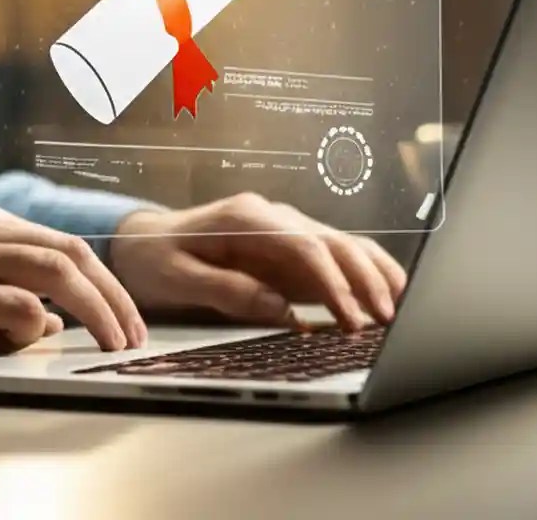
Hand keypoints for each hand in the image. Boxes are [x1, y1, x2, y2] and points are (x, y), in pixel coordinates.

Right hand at [0, 203, 145, 359]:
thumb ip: (0, 294)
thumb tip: (49, 324)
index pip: (63, 245)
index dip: (103, 281)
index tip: (124, 315)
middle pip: (72, 253)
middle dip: (114, 296)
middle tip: (133, 334)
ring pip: (56, 272)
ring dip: (96, 310)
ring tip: (111, 343)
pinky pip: (16, 305)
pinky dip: (32, 328)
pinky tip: (15, 345)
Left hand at [109, 194, 406, 330]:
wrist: (140, 240)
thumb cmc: (153, 257)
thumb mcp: (177, 277)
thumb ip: (228, 290)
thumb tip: (281, 307)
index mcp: (245, 218)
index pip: (304, 244)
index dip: (332, 280)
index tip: (349, 314)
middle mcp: (272, 218)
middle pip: (333, 241)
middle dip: (364, 279)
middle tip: (385, 318)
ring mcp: (284, 232)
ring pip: (342, 246)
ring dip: (372, 275)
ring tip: (396, 309)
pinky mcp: (288, 250)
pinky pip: (332, 260)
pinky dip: (360, 277)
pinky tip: (379, 300)